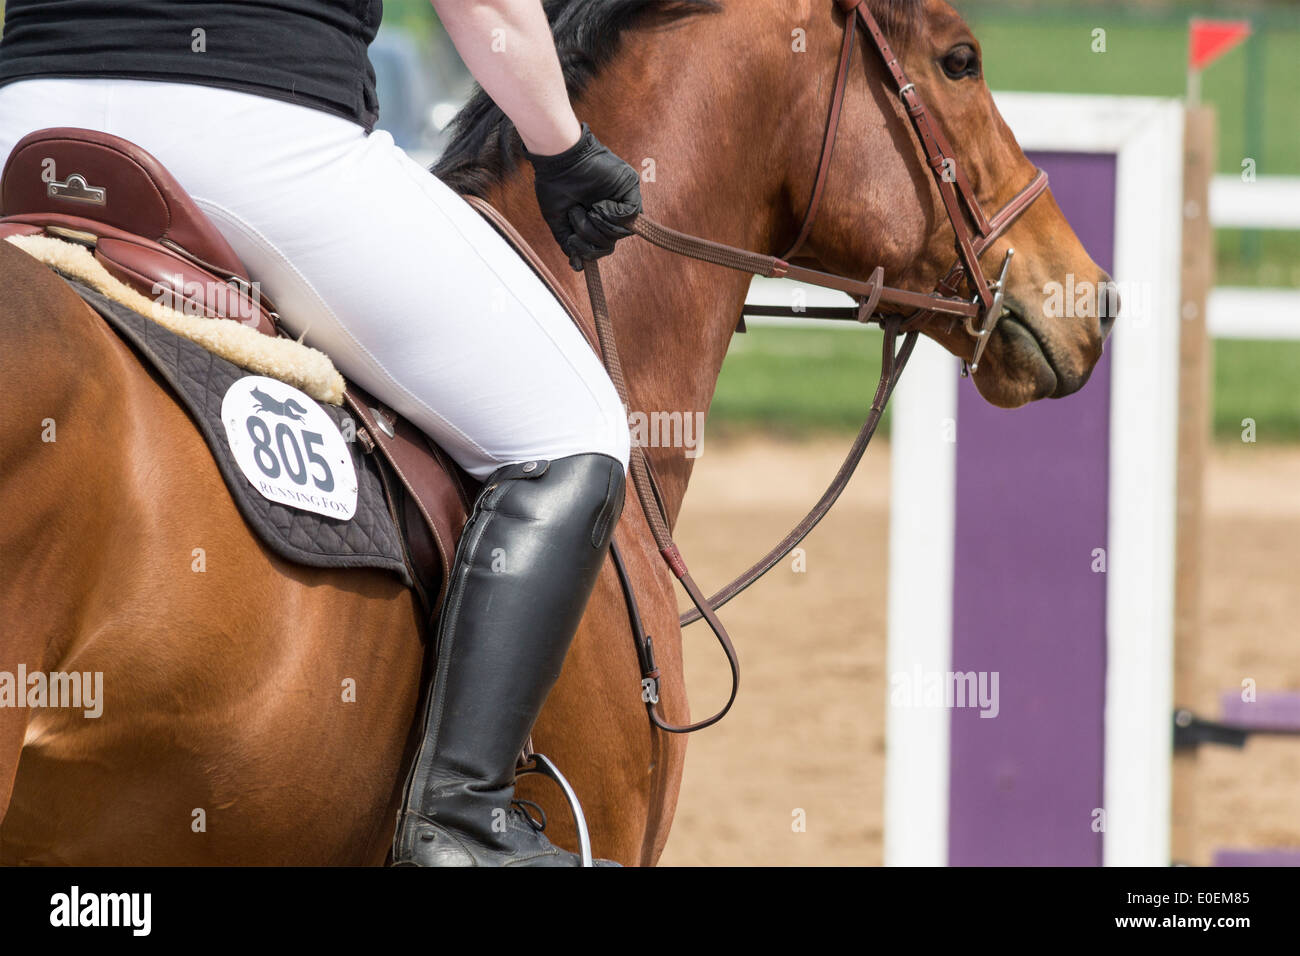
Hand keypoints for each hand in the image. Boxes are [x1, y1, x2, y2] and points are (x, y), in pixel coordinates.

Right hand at [523, 123, 641, 270]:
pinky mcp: (630, 187)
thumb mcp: (559, 222)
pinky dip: (611, 215)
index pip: (602, 245)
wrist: (557, 161)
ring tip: (583, 209)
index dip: (590, 250)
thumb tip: (578, 267)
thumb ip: (570, 244)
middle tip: (576, 217)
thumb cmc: (555, 187)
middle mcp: (611, 210)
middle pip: (611, 242)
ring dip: (597, 225)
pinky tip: (598, 205)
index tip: (574, 241)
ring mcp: (622, 199)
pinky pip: (631, 214)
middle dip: (590, 236)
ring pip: (620, 232)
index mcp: (597, 218)